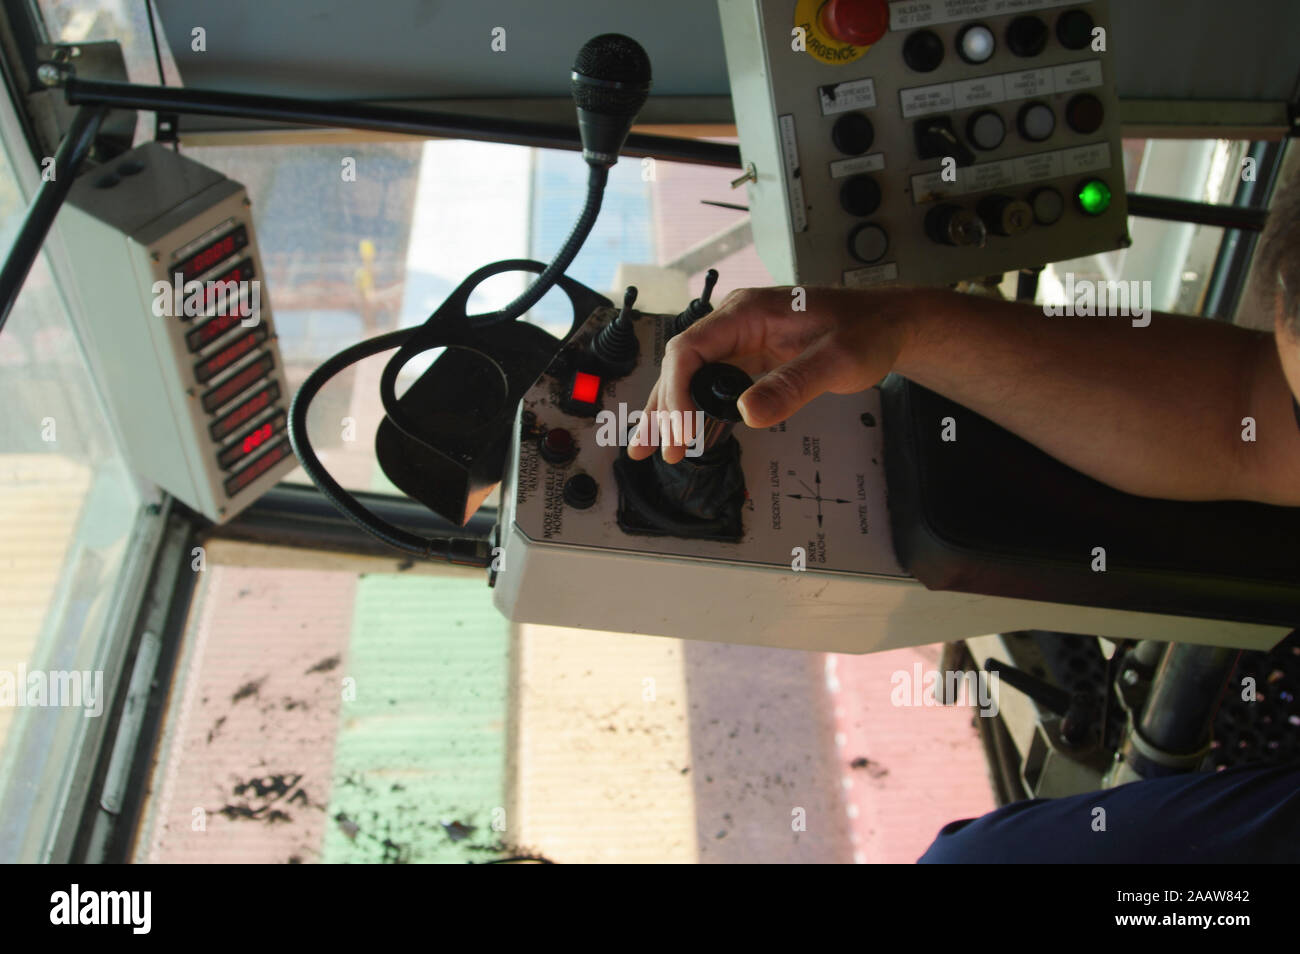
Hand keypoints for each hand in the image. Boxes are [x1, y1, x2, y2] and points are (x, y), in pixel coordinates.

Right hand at [628, 285, 923, 462]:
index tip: (681, 428)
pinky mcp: (750, 360)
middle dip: (667, 410)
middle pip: (682, 366)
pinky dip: (694, 411)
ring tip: (647, 449)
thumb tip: (747, 414)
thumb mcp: (836, 360)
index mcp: (748, 312)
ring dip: (669, 413)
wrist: (888, 325)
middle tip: (667, 452)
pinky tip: (681, 434)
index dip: (678, 390)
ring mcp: (741, 342)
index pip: (690, 348)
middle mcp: (736, 323)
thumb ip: (792, 385)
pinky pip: (712, 385)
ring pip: (690, 377)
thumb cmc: (867, 331)